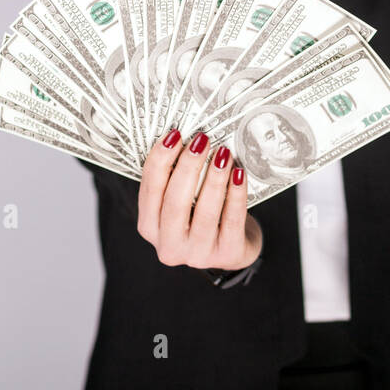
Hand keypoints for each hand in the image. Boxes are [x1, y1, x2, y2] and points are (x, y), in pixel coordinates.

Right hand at [137, 128, 262, 271]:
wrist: (232, 248)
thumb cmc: (201, 216)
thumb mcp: (181, 202)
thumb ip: (175, 178)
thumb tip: (182, 138)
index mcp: (150, 228)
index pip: (149, 191)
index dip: (160, 160)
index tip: (174, 135)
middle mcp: (169, 246)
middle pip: (174, 203)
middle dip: (188, 167)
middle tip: (201, 141)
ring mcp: (198, 254)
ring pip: (204, 212)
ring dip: (214, 178)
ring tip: (223, 154)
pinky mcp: (227, 254)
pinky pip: (232, 220)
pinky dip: (235, 194)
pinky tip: (239, 174)